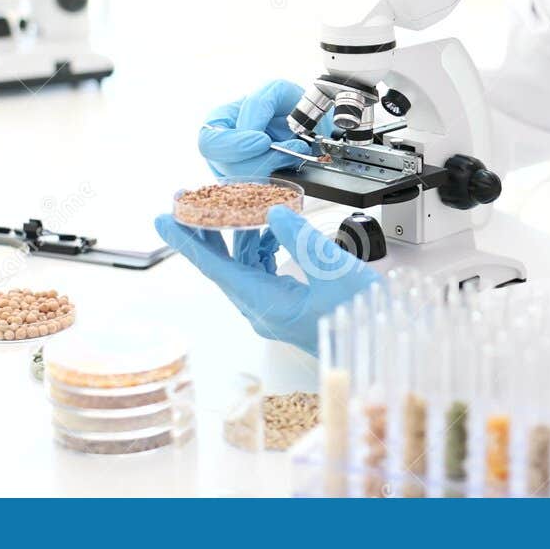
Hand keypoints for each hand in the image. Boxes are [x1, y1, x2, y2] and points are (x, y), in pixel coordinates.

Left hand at [153, 205, 377, 354]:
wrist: (385, 347)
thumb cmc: (364, 321)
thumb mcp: (335, 272)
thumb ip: (301, 239)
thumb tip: (274, 213)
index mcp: (267, 305)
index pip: (215, 268)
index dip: (187, 241)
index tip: (163, 220)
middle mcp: (263, 309)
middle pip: (223, 265)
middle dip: (206, 231)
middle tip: (189, 201)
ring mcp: (275, 309)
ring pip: (243, 267)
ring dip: (237, 236)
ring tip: (235, 207)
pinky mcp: (289, 306)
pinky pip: (262, 272)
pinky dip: (260, 246)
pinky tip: (267, 229)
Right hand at [198, 79, 320, 177]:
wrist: (311, 124)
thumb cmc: (289, 105)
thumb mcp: (276, 90)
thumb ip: (258, 103)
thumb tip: (251, 131)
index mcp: (218, 123)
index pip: (209, 143)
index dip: (235, 146)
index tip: (263, 141)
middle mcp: (222, 152)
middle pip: (226, 169)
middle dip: (260, 162)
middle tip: (284, 151)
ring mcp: (236, 173)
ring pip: (246, 184)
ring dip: (275, 169)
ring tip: (293, 152)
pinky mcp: (253, 187)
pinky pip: (262, 192)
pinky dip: (281, 179)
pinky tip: (290, 163)